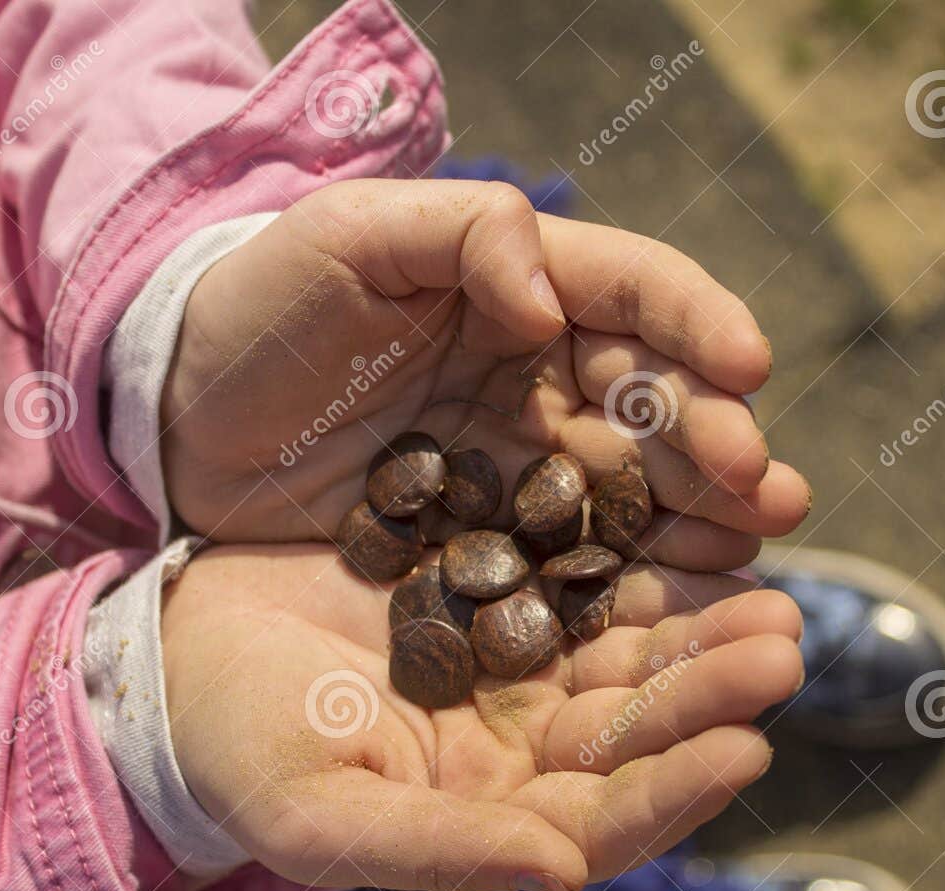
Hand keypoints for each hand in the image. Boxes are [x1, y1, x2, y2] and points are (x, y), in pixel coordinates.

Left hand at [161, 179, 808, 572]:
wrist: (180, 419)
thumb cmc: (263, 309)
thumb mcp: (348, 239)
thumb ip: (460, 235)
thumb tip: (546, 297)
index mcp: (525, 290)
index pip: (635, 292)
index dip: (696, 324)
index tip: (747, 365)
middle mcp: (546, 378)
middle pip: (654, 402)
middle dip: (718, 440)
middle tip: (765, 485)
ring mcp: (524, 468)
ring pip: (635, 487)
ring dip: (702, 515)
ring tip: (752, 545)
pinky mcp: (493, 544)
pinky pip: (576, 559)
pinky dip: (633, 579)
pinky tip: (682, 600)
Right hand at [162, 544, 804, 890]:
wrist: (177, 663)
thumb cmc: (236, 759)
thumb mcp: (322, 815)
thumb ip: (446, 847)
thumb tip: (568, 868)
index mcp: (495, 816)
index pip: (609, 817)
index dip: (677, 790)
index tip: (748, 750)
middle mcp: (524, 749)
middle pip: (641, 728)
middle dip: (712, 691)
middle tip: (784, 642)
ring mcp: (518, 667)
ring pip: (629, 653)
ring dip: (697, 627)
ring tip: (768, 590)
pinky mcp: (500, 588)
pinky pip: (584, 574)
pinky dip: (634, 556)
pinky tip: (679, 521)